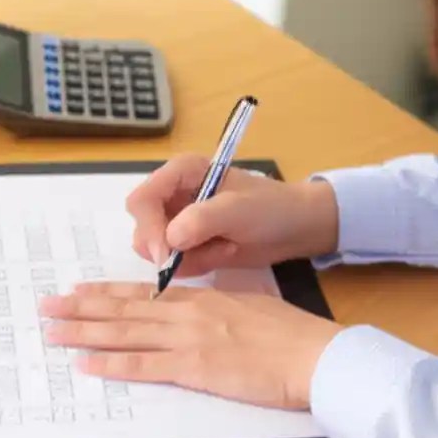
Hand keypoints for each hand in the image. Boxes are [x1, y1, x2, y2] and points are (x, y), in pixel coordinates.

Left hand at [38, 281, 340, 409]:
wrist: (314, 353)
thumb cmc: (292, 336)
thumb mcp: (251, 308)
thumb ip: (221, 309)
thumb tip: (206, 315)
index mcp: (202, 299)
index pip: (143, 294)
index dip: (106, 293)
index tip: (78, 290)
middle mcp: (188, 314)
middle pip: (123, 310)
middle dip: (80, 309)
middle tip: (47, 307)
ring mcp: (188, 339)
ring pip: (124, 333)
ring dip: (84, 333)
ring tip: (53, 332)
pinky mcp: (194, 368)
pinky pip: (143, 365)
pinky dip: (112, 365)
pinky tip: (86, 365)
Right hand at [126, 154, 338, 276]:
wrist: (296, 229)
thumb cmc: (271, 208)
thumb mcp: (239, 210)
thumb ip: (202, 220)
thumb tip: (169, 239)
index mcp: (180, 173)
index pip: (141, 200)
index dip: (148, 227)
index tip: (165, 254)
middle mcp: (172, 196)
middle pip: (143, 228)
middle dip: (172, 248)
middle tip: (208, 251)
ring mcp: (178, 222)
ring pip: (157, 251)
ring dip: (190, 257)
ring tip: (224, 247)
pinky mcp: (187, 244)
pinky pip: (175, 263)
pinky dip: (199, 264)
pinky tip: (224, 252)